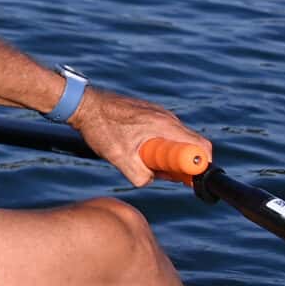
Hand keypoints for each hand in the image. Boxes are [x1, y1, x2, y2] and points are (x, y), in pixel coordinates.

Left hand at [71, 87, 211, 187]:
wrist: (83, 104)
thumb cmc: (100, 128)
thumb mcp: (118, 158)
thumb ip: (139, 175)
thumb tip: (150, 181)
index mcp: (165, 125)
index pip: (201, 146)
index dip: (201, 164)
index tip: (189, 176)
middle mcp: (167, 117)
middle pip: (192, 142)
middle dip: (184, 161)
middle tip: (167, 173)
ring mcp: (159, 112)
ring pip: (178, 137)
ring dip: (170, 152)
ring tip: (147, 160)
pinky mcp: (150, 112)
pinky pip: (165, 131)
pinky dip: (160, 143)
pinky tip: (140, 149)